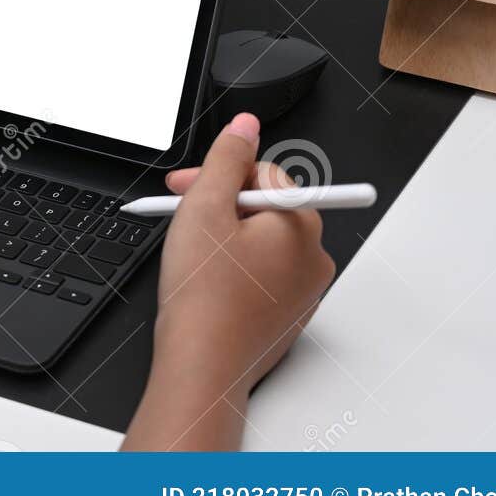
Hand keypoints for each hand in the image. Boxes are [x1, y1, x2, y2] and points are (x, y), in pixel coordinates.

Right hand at [121, 113, 334, 450]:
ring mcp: (304, 291)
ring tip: (192, 256)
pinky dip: (234, 272)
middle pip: (264, 207)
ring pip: (262, 243)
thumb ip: (225, 157)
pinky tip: (206, 284)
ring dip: (226, 239)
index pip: (261, 173)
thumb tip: (246, 126)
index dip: (215, 175)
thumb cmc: (204, 297)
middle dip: (220, 206)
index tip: (182, 188)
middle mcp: (314, 256)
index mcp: (300, 222)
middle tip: (182, 219)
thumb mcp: (204, 207)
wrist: (203, 369)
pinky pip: (263, 278)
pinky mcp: (287, 317)